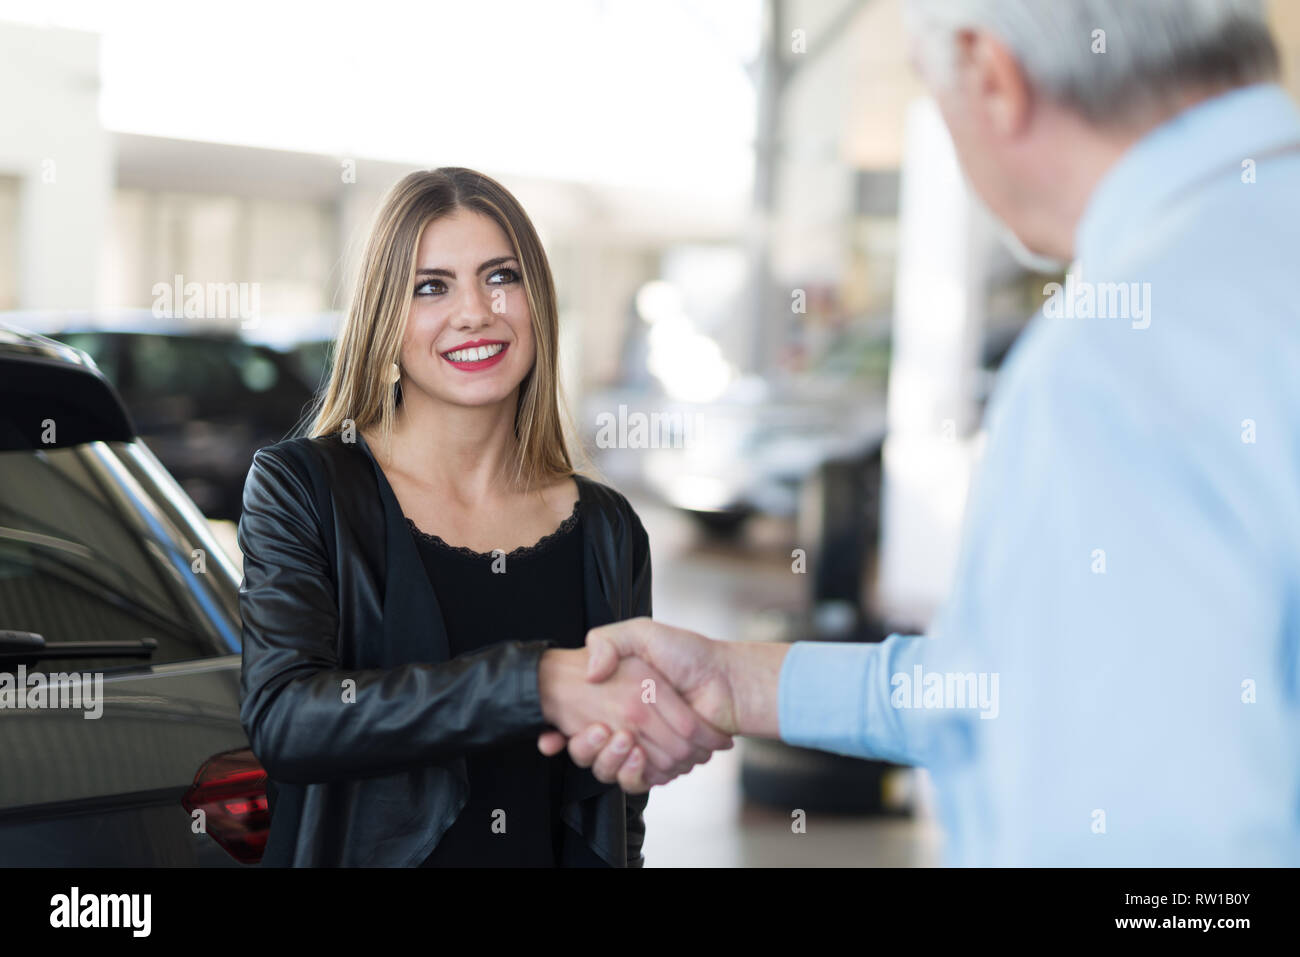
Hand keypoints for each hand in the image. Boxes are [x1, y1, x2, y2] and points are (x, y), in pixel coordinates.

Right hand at [536, 646, 730, 790]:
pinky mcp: (661, 766)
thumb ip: (608, 642)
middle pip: (593, 749)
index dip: (574, 725)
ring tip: (623, 738)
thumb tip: (588, 673)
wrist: (725, 679)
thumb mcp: (641, 632)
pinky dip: (634, 773)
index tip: (577, 717)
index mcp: (621, 697)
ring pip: (610, 769)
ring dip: (610, 759)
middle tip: (600, 729)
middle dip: (591, 745)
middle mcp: (630, 724)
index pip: (583, 722)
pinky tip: (637, 752)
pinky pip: (636, 782)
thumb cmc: (687, 653)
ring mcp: (645, 747)